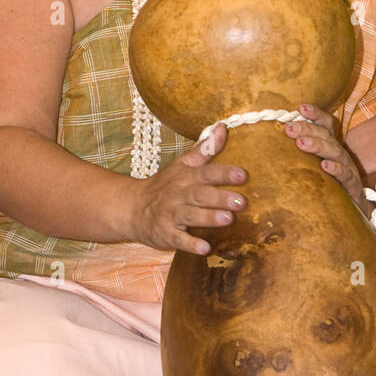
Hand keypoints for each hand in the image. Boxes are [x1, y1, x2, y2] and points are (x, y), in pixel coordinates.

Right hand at [128, 124, 248, 255]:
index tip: (243, 174)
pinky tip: (205, 248)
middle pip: (201, 194)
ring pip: (191, 215)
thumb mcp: (182, 164)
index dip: (224, 173)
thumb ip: (205, 149)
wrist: (132, 207)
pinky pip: (178, 239)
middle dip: (220, 197)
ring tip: (228, 219)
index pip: (206, 172)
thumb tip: (222, 127)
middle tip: (241, 202)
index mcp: (186, 177)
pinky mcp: (165, 233)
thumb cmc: (165, 185)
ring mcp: (171, 214)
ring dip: (209, 217)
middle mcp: (179, 194)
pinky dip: (190, 244)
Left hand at [285, 103, 371, 219]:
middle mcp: (340, 154)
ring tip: (301, 144)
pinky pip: (346, 175)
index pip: (326, 125)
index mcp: (330, 147)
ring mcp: (348, 169)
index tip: (300, 107)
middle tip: (289, 128)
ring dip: (318, 145)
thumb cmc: (327, 188)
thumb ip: (297, 156)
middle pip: (327, 135)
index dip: (316, 114)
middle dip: (308, 129)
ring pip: (335, 151)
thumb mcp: (312, 169)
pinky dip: (336, 169)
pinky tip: (325, 166)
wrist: (353, 215)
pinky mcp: (353, 186)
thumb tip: (267, 146)